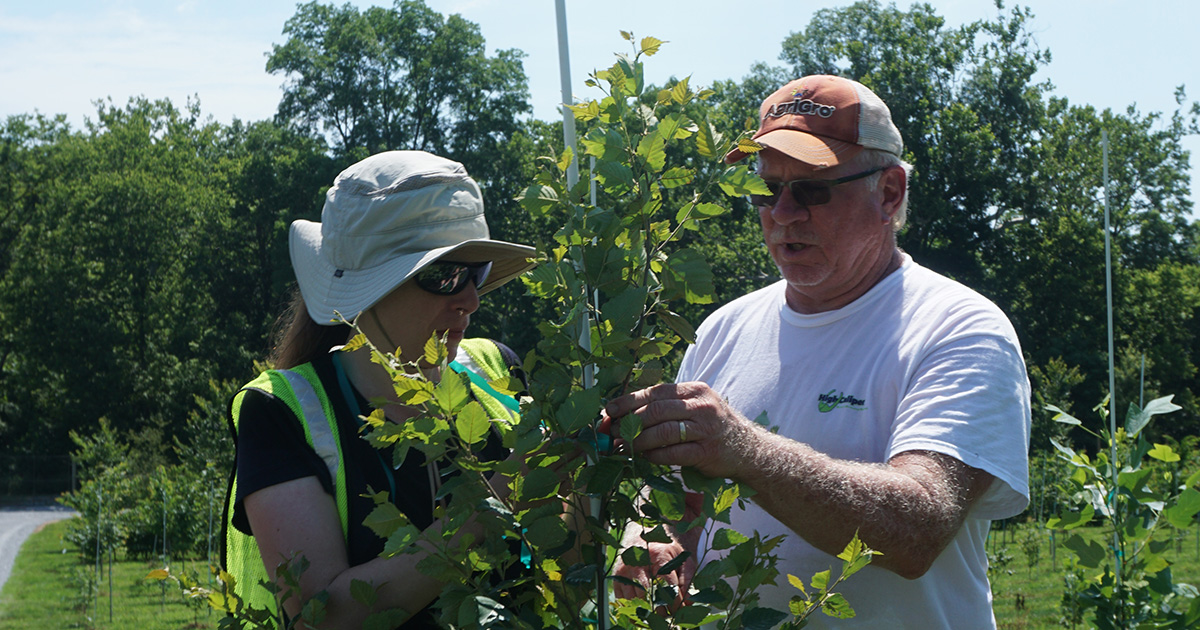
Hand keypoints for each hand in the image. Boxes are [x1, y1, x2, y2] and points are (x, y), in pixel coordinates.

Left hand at [604, 382, 755, 478]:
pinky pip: (674, 453)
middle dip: (630, 421)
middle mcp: (702, 406)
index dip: (629, 400)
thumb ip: (668, 407)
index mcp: (695, 390)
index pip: (656, 391)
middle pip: (657, 410)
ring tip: (624, 445)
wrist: (749, 449)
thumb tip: (627, 413)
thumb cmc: (714, 428)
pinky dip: (655, 455)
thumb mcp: (696, 407)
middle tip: (613, 431)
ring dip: (639, 439)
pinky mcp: (707, 452)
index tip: (610, 409)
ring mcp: (706, 429)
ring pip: (663, 431)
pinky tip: (645, 457)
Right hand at [612, 539, 696, 610]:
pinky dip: (633, 610)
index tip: (680, 612)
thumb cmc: (664, 550)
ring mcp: (626, 570)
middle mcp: (639, 563)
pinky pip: (623, 600)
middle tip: (670, 617)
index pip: (668, 586)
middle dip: (662, 611)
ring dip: (648, 612)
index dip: (676, 603)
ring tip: (658, 617)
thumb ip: (687, 580)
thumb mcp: (680, 559)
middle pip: (651, 595)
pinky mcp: (617, 577)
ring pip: (637, 599)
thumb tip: (688, 603)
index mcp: (659, 556)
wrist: (642, 536)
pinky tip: (642, 614)